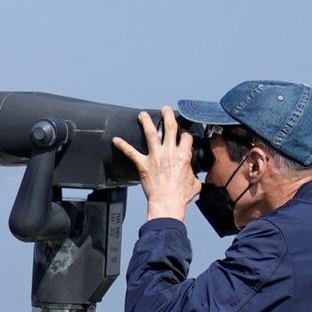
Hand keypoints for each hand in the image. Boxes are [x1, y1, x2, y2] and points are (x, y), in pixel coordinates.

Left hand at [111, 106, 199, 223]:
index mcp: (184, 156)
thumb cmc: (180, 195)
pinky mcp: (143, 164)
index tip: (184, 133)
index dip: (186, 134)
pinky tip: (116, 140)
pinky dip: (123, 145)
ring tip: (142, 114)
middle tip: (165, 109)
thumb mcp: (195, 183)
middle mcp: (170, 152)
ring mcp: (156, 157)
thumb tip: (195, 176)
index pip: (187, 137)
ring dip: (146, 122)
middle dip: (168, 116)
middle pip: (170, 128)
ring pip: (151, 134)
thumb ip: (194, 175)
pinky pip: (131, 153)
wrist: (167, 203)